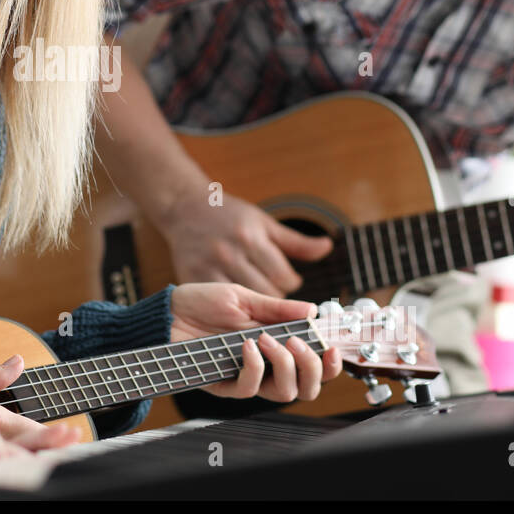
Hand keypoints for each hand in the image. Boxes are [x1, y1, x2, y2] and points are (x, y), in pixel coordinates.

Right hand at [156, 186, 331, 296]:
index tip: (289, 280)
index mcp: (251, 238)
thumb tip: (328, 247)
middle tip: (275, 290)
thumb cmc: (229, 215)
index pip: (283, 277)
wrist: (184, 208)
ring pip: (245, 302)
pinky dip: (232, 305)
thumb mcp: (264, 222)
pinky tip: (236, 300)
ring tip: (258, 296)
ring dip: (257, 305)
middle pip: (266, 293)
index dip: (291, 283)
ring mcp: (211, 266)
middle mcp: (231, 253)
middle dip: (277, 297)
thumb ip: (296, 241)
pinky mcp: (194, 277)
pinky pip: (221, 301)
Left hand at [170, 282, 342, 401]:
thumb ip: (278, 308)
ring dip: (284, 365)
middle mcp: (265, 366)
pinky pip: (249, 389)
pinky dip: (254, 366)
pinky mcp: (224, 385)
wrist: (166, 311)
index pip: (312, 366)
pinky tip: (247, 344)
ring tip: (267, 338)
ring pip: (284, 393)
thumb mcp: (243, 297)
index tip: (333, 348)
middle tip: (298, 343)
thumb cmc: (202, 302)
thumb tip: (313, 310)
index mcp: (275, 346)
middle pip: (306, 388)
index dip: (330, 364)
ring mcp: (246, 377)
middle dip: (312, 367)